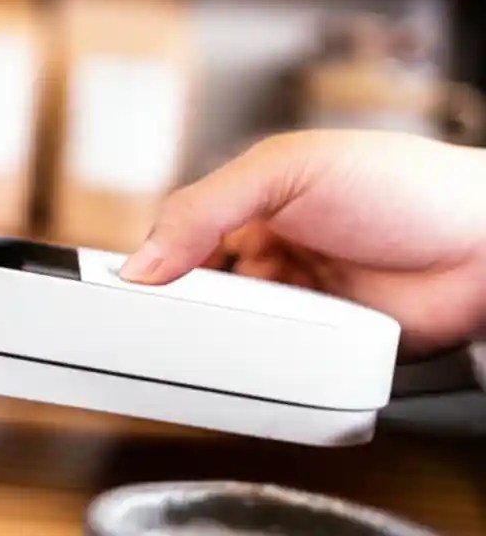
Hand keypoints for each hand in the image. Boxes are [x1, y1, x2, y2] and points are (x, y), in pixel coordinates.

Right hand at [119, 129, 485, 359]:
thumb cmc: (406, 184)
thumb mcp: (286, 171)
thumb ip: (203, 206)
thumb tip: (141, 260)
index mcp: (257, 205)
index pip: (183, 238)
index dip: (156, 263)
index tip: (131, 288)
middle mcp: (277, 255)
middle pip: (204, 292)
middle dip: (191, 305)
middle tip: (177, 314)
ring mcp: (304, 303)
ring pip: (238, 334)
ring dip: (231, 336)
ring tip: (233, 327)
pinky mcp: (331, 349)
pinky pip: (282, 366)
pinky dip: (269, 366)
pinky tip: (265, 355)